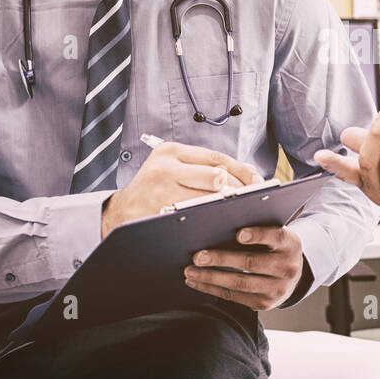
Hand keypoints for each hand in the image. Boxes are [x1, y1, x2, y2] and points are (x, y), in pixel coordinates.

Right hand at [101, 140, 263, 237]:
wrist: (120, 212)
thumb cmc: (154, 188)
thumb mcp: (172, 166)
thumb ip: (202, 167)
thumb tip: (247, 177)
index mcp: (171, 151)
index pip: (217, 159)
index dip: (242, 171)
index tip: (260, 182)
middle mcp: (165, 168)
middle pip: (217, 179)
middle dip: (240, 192)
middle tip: (256, 201)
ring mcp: (161, 192)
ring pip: (209, 200)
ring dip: (230, 209)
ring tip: (244, 214)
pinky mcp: (158, 215)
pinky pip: (194, 219)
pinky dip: (212, 223)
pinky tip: (223, 227)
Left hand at [183, 225, 304, 310]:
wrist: (294, 276)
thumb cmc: (276, 248)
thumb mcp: (276, 236)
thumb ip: (258, 231)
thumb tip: (220, 228)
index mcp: (291, 245)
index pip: (276, 237)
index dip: (258, 235)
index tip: (239, 234)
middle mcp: (287, 268)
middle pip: (252, 263)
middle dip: (221, 259)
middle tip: (198, 256)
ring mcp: (276, 289)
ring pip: (240, 283)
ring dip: (211, 278)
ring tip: (190, 271)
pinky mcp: (264, 303)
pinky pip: (234, 297)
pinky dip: (212, 289)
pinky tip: (198, 282)